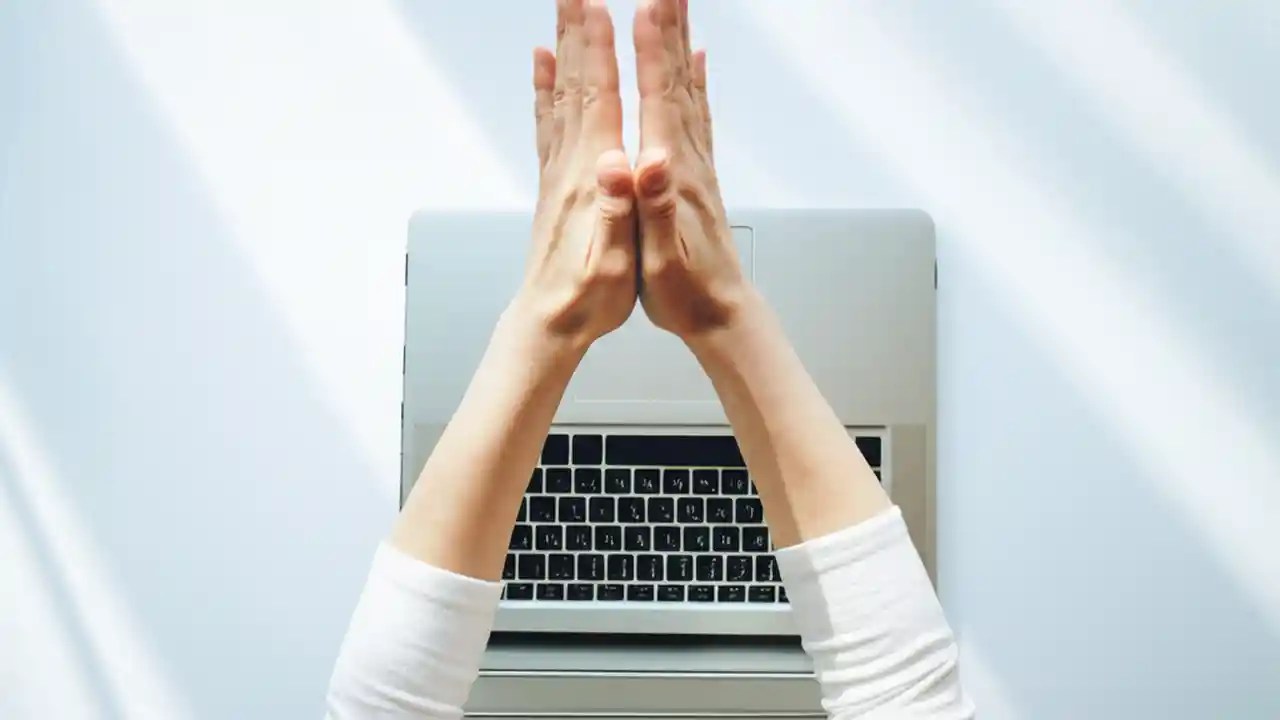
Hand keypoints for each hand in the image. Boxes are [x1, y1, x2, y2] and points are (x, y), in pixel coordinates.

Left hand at [513, 0, 636, 350]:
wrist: (549, 323)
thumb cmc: (586, 298)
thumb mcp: (613, 261)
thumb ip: (621, 209)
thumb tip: (624, 163)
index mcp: (592, 177)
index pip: (597, 98)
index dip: (600, 49)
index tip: (601, 4)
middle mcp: (573, 164)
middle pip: (576, 81)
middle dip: (581, 29)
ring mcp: (561, 169)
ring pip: (563, 91)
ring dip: (566, 45)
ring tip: (568, 7)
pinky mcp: (557, 181)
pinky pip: (552, 118)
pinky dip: (550, 83)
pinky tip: (548, 64)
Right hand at [632, 0, 751, 340]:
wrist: (722, 313)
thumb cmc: (686, 293)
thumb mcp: (662, 258)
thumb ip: (656, 208)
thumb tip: (650, 162)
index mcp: (672, 175)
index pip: (660, 100)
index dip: (651, 52)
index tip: (645, 6)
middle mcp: (686, 159)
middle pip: (675, 78)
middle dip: (665, 26)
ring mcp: (694, 162)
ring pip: (685, 85)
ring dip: (677, 40)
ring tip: (672, 1)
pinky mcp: (695, 172)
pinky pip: (694, 111)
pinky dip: (691, 78)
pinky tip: (692, 58)